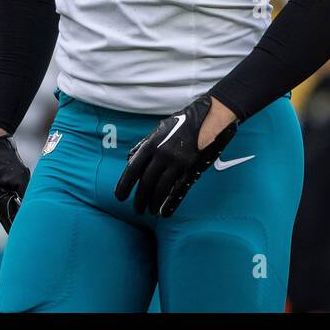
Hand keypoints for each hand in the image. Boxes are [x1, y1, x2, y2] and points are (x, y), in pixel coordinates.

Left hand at [114, 94, 237, 216]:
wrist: (209, 117)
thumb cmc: (183, 122)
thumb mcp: (160, 129)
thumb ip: (145, 145)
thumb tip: (129, 159)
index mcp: (152, 144)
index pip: (133, 169)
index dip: (125, 185)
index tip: (120, 197)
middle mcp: (162, 154)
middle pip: (146, 182)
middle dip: (139, 199)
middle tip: (136, 209)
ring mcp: (178, 162)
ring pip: (161, 189)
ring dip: (153, 203)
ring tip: (150, 211)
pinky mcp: (192, 169)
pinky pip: (179, 190)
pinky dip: (171, 204)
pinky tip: (165, 212)